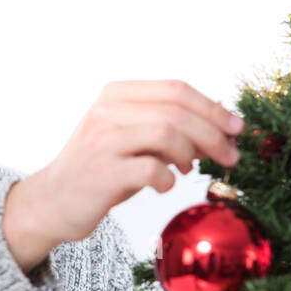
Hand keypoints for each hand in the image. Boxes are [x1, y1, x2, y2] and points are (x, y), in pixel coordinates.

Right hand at [2, 80, 243, 271]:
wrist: (54, 200)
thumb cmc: (101, 169)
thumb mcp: (132, 138)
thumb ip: (167, 126)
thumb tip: (221, 122)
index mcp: (116, 94)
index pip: (176, 89)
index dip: (212, 108)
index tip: (237, 128)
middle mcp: (107, 111)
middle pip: (177, 111)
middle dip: (213, 134)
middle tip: (230, 156)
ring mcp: (102, 140)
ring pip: (167, 133)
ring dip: (191, 154)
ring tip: (188, 170)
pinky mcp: (101, 172)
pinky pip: (151, 168)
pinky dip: (168, 179)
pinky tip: (164, 185)